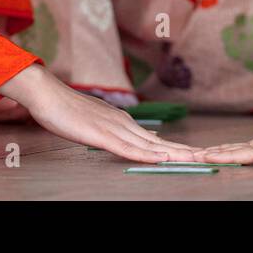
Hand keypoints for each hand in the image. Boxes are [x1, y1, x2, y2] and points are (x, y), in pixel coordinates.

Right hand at [0, 64, 197, 162]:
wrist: (47, 93)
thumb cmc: (66, 108)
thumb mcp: (97, 121)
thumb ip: (120, 131)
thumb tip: (146, 138)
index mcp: (122, 121)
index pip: (154, 139)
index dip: (176, 148)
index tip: (195, 155)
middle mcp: (123, 122)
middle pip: (158, 142)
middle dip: (182, 151)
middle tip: (206, 158)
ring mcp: (113, 128)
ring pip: (148, 145)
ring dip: (171, 154)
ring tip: (193, 159)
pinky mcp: (101, 135)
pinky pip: (127, 148)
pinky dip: (146, 154)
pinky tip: (159, 158)